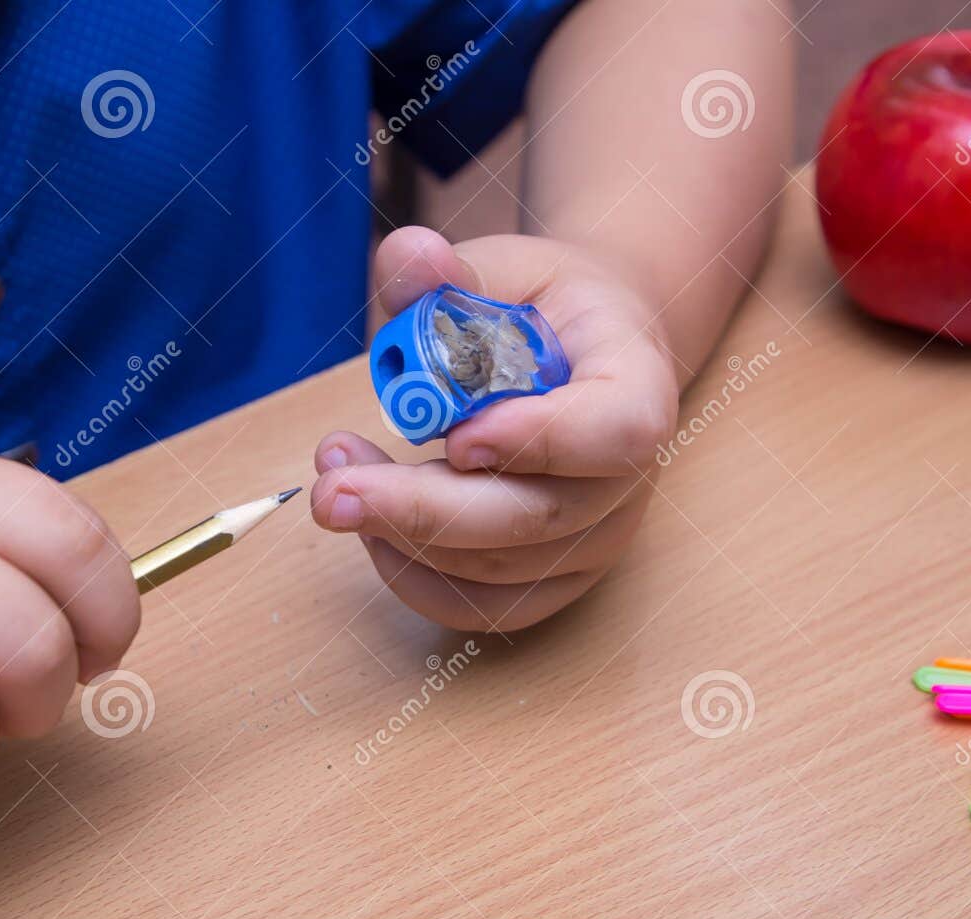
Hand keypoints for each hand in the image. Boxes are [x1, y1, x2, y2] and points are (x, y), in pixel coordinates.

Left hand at [310, 226, 678, 631]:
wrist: (582, 356)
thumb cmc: (543, 310)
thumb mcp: (504, 266)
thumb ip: (449, 272)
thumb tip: (405, 259)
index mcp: (637, 386)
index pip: (615, 432)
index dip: (540, 442)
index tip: (458, 438)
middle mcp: (627, 481)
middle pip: (536, 519)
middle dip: (423, 511)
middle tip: (333, 489)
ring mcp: (593, 540)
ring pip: (496, 571)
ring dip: (400, 533)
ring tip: (337, 471)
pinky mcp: (550, 580)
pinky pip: (478, 608)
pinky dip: (411, 576)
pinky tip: (369, 526)